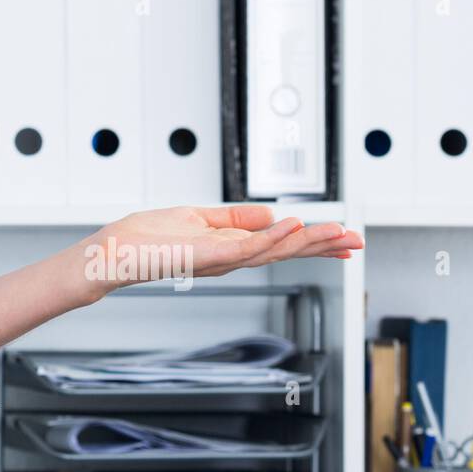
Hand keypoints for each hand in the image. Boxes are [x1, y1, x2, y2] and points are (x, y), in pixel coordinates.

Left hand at [76, 204, 362, 297]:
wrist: (114, 253)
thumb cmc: (145, 238)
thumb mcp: (195, 217)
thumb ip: (231, 217)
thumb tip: (267, 214)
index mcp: (230, 247)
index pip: (280, 244)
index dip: (313, 242)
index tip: (345, 239)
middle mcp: (230, 256)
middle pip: (286, 250)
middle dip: (323, 246)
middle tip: (358, 243)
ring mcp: (220, 258)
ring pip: (274, 250)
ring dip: (308, 241)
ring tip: (338, 233)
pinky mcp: (207, 255)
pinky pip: (245, 246)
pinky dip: (270, 237)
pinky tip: (292, 227)